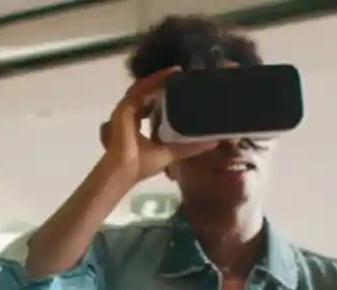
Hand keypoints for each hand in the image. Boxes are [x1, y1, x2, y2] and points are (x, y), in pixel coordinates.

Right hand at [98, 66, 216, 182]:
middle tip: (180, 73)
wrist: (124, 171)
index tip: (179, 86)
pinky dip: (152, 82)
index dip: (163, 94)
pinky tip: (166, 76)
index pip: (150, 103)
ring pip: (143, 88)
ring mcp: (126, 109)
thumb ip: (189, 147)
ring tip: (175, 71)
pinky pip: (140, 91)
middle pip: (147, 91)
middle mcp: (131, 113)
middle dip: (161, 82)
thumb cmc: (142, 165)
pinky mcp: (124, 109)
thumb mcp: (171, 152)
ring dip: (158, 78)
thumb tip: (212, 142)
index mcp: (137, 123)